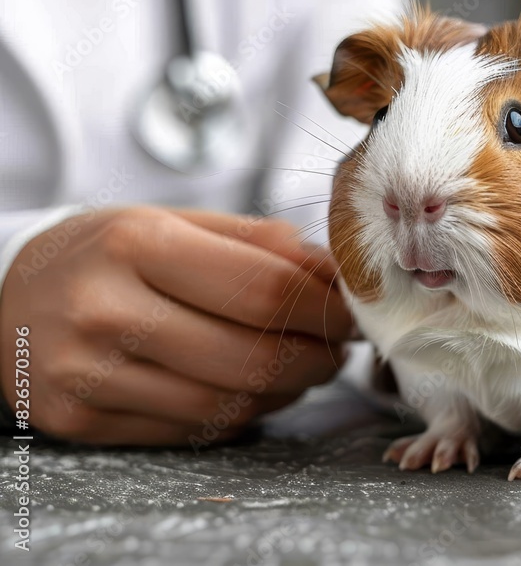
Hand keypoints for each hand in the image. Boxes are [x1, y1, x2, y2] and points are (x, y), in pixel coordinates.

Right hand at [0, 207, 350, 446]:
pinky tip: (252, 391)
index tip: (352, 314)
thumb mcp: (180, 222)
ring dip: (287, 393)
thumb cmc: (109, 251)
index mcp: (137, 244)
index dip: (326, 310)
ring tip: (301, 368)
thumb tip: (337, 278)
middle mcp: (105, 310)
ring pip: (228, 406)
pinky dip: (240, 415)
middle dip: (317, 360)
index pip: (265, 290)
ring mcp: (87, 374)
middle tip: (337, 349)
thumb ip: (263, 246)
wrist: (9, 293)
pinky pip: (192, 432)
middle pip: (254, 358)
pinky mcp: (79, 421)